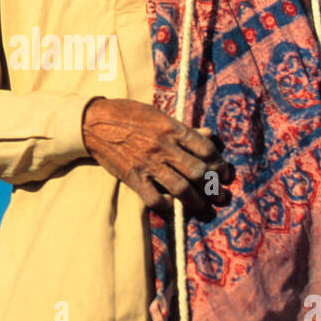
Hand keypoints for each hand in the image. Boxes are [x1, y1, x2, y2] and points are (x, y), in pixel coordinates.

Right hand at [81, 97, 234, 216]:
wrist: (95, 122)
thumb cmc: (129, 114)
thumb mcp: (159, 115)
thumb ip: (184, 129)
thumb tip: (210, 135)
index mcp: (172, 129)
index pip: (206, 149)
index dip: (220, 164)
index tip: (225, 173)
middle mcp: (163, 147)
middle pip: (198, 172)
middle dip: (214, 186)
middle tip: (221, 195)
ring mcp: (148, 163)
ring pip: (181, 188)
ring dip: (196, 201)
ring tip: (204, 206)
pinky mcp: (133, 177)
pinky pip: (155, 198)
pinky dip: (167, 205)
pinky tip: (172, 205)